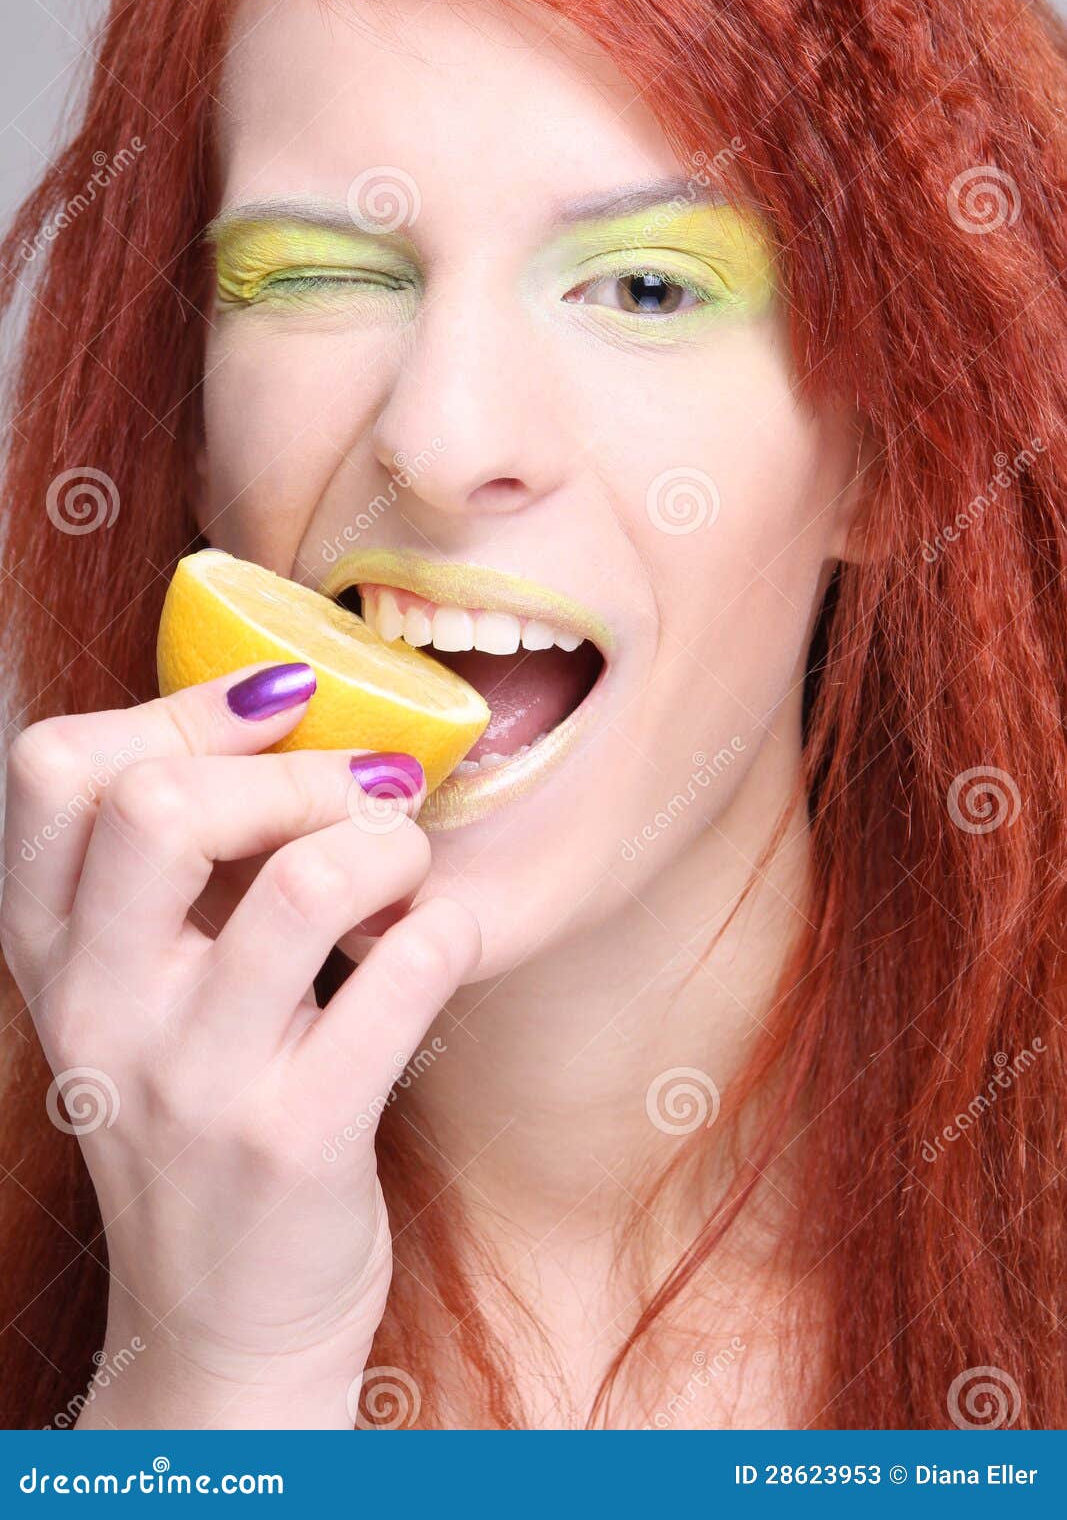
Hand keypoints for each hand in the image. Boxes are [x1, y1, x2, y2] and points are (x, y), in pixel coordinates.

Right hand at [0, 664, 479, 1427]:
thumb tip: (290, 712)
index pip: (58, 767)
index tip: (279, 714)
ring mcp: (196, 1083)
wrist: (224, 1323)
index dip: (180, 709)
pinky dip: (446, 927)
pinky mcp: (297, 1141)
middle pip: (163, 804)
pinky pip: (401, 977)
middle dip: (298, 771)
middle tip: (364, 796)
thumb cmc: (205, 1114)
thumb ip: (179, 866)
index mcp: (53, 953)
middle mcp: (102, 1011)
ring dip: (388, 843)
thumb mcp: (143, 989)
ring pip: (302, 881)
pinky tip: (440, 939)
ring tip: (407, 868)